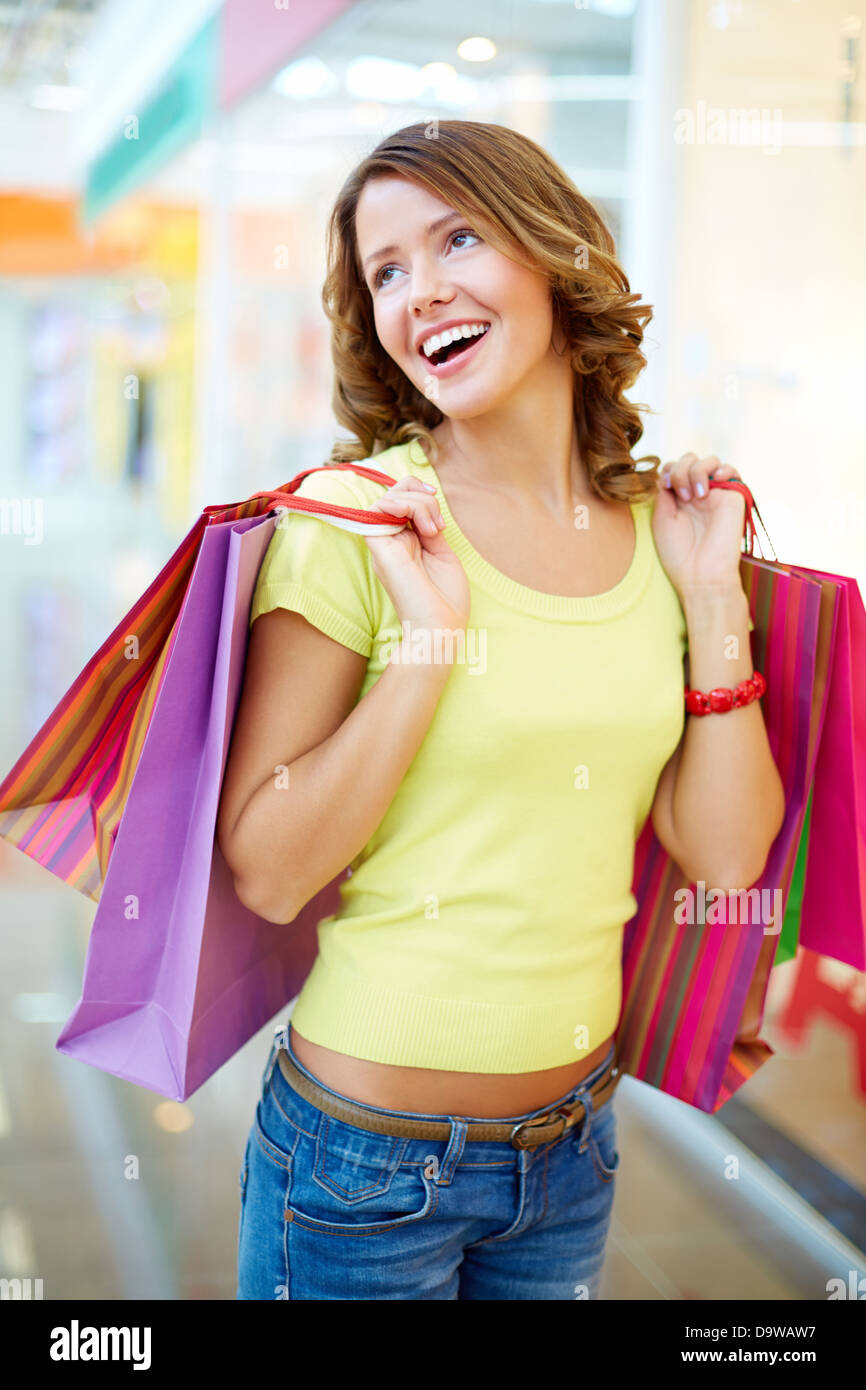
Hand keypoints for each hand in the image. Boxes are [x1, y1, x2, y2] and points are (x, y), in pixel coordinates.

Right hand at [363, 476, 470, 636]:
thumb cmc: (446, 601)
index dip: (420, 494)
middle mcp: (391, 542)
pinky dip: (403, 504)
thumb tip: (423, 502)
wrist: (440, 628)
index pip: (402, 500)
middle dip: (421, 497)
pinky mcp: (379, 548)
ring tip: (433, 529)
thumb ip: (429, 527)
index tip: (441, 517)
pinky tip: (422, 525)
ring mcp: (384, 545)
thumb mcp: (443, 553)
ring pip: (389, 498)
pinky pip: (379, 509)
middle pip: (395, 494)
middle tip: (438, 525)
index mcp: (405, 544)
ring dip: (418, 502)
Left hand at [653, 454, 746, 596]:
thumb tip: (667, 471)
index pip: (675, 469)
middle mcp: (698, 496)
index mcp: (679, 501)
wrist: (701, 574)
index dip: (669, 470)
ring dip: (697, 470)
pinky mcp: (733, 497)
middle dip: (681, 469)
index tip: (666, 486)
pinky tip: (710, 487)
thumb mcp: (662, 519)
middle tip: (680, 494)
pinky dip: (720, 469)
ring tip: (695, 494)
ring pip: (708, 461)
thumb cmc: (679, 554)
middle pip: (690, 460)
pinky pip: (730, 470)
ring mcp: (716, 495)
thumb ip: (664, 492)